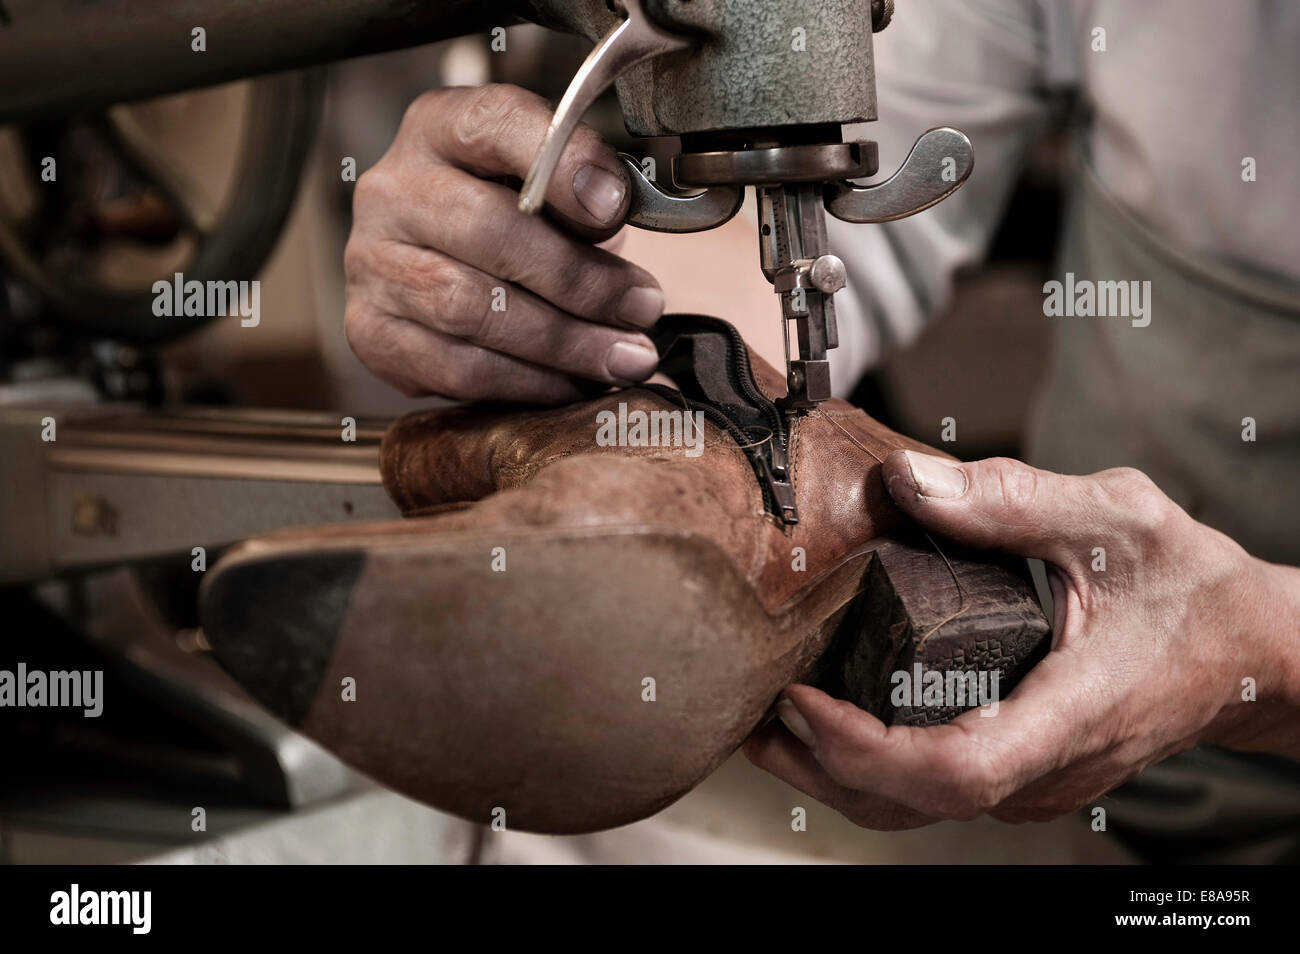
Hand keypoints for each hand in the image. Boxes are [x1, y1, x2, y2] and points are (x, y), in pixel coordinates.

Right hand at [345, 84, 664, 402]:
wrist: (440, 273)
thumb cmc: (510, 222)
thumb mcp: (547, 186)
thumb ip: (579, 192)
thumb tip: (615, 211)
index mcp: (438, 130)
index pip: (494, 124)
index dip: (561, 163)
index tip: (616, 206)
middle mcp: (392, 191)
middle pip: (488, 230)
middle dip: (580, 279)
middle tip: (640, 307)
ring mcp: (373, 264)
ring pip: (474, 309)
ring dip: (564, 342)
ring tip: (622, 356)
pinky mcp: (374, 333)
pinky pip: (458, 368)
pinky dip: (527, 382)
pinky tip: (572, 381)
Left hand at [745, 451, 1299, 827]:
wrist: (1247, 648)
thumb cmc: (1189, 586)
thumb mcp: (1113, 518)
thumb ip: (1010, 499)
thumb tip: (904, 482)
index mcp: (1070, 714)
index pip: (955, 770)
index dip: (866, 750)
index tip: (801, 701)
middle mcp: (1045, 767)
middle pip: (912, 803)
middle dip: (820, 764)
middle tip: (752, 708)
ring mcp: (1033, 779)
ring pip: (914, 807)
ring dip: (833, 770)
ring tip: (766, 720)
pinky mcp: (1021, 770)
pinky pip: (932, 787)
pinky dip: (869, 762)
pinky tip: (828, 717)